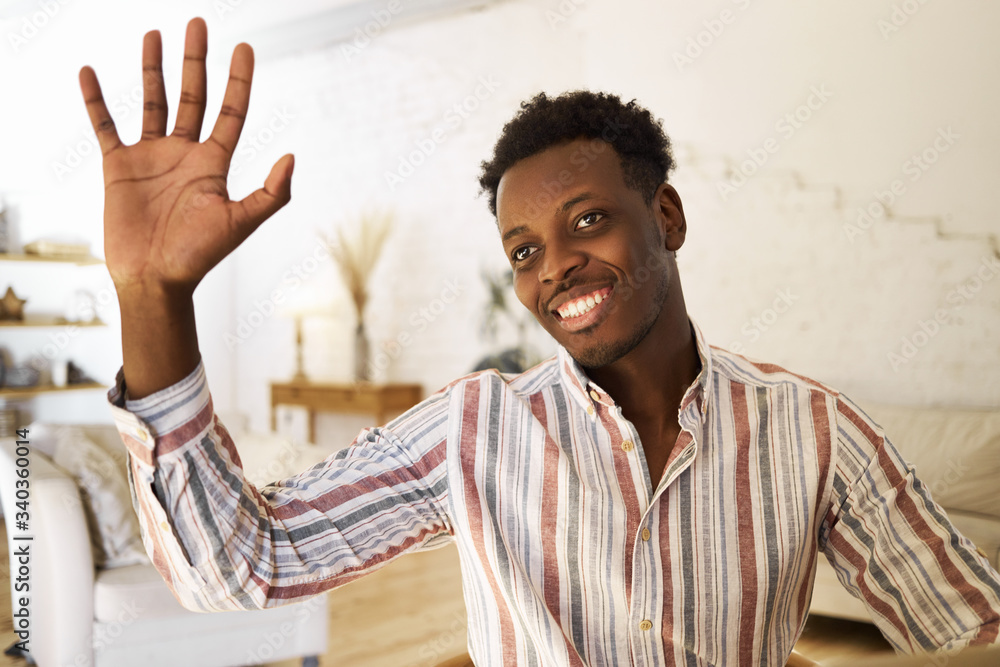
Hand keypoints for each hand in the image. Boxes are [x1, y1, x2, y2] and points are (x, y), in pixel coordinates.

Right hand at [79, 17, 292, 295]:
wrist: (155, 279)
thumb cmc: (199, 255)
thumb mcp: (241, 223)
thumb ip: (271, 194)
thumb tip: (291, 156)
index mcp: (214, 163)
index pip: (231, 111)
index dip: (238, 80)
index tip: (244, 47)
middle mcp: (184, 153)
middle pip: (192, 96)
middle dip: (195, 61)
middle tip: (198, 24)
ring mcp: (151, 157)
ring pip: (152, 102)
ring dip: (153, 69)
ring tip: (155, 34)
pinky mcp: (118, 166)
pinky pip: (105, 125)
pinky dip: (96, 100)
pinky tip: (90, 73)